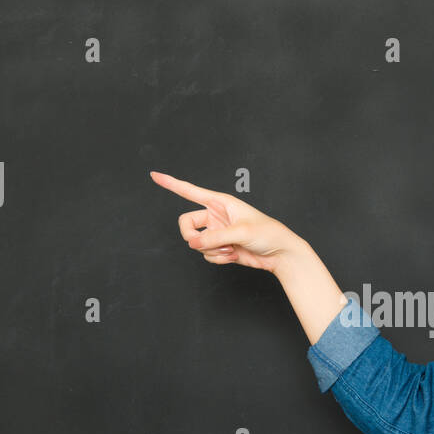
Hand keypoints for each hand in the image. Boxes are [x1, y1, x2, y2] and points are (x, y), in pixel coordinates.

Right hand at [150, 171, 300, 273]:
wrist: (280, 254)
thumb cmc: (267, 234)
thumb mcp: (241, 232)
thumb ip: (215, 237)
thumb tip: (193, 244)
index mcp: (220, 202)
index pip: (190, 191)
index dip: (171, 184)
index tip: (154, 175)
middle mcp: (215, 216)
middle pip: (186, 224)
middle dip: (192, 237)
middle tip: (201, 244)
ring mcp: (216, 233)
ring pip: (196, 243)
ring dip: (211, 250)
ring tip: (231, 250)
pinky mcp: (220, 248)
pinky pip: (206, 255)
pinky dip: (217, 258)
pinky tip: (233, 256)